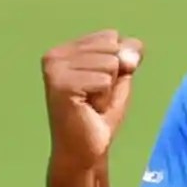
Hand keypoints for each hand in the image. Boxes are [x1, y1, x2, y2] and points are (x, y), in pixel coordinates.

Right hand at [41, 29, 143, 169]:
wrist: (86, 150)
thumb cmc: (101, 114)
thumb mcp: (120, 77)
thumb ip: (128, 55)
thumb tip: (131, 49)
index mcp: (65, 49)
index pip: (110, 36)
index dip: (116, 64)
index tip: (98, 86)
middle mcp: (55, 54)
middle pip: (112, 48)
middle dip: (113, 76)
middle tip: (94, 98)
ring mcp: (55, 69)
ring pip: (110, 63)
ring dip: (108, 89)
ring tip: (91, 103)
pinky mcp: (61, 85)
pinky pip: (104, 80)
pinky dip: (104, 98)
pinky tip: (87, 109)